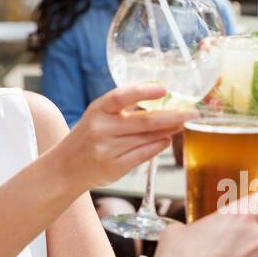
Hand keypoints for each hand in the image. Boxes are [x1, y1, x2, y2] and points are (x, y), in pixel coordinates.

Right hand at [54, 84, 194, 190]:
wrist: (65, 168)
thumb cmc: (89, 136)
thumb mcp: (99, 116)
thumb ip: (124, 109)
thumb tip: (163, 101)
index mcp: (97, 110)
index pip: (120, 96)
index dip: (142, 91)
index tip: (164, 88)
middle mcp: (101, 129)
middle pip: (143, 121)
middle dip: (172, 116)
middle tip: (192, 112)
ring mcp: (107, 150)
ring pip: (146, 138)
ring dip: (168, 131)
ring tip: (182, 124)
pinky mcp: (114, 167)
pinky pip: (143, 155)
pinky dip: (158, 146)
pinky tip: (167, 140)